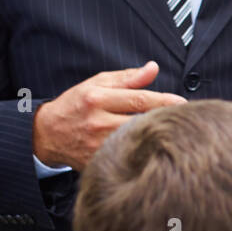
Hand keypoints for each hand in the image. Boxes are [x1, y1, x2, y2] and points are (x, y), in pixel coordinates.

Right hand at [31, 61, 185, 169]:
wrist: (47, 134)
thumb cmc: (75, 105)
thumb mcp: (96, 84)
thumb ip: (127, 78)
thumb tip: (153, 68)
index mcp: (98, 99)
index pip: (140, 100)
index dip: (165, 101)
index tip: (184, 103)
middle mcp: (98, 122)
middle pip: (142, 122)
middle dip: (164, 119)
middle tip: (183, 119)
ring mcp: (97, 145)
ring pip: (137, 141)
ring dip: (156, 136)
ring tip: (171, 132)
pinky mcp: (97, 162)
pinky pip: (126, 157)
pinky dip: (142, 152)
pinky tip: (153, 149)